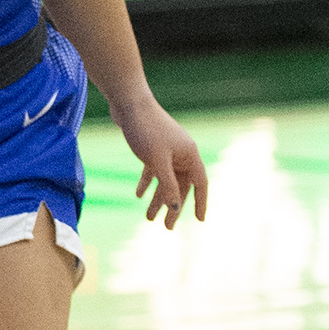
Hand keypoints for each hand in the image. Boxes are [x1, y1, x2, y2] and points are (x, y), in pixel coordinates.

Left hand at [116, 98, 206, 228]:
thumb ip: (167, 185)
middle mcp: (181, 153)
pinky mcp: (151, 147)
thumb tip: (175, 208)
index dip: (200, 203)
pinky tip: (138, 195)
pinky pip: (152, 170)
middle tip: (167, 227)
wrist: (128, 102)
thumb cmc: (145, 130)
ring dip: (157, 198)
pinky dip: (146, 182)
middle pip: (180, 186)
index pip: (200, 184)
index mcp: (189, 155)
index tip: (199, 221)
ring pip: (165, 180)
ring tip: (148, 217)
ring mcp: (167, 150)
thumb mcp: (157, 161)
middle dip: (173, 206)